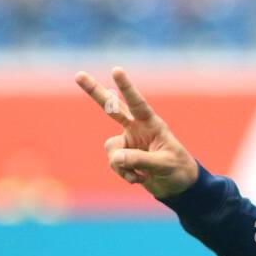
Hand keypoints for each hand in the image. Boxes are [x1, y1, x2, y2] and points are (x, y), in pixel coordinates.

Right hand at [75, 66, 200, 199]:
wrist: (177, 185)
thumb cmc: (177, 168)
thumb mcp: (163, 164)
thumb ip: (140, 159)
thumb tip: (116, 158)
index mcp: (152, 124)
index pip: (137, 103)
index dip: (126, 87)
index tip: (116, 70)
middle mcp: (137, 128)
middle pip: (112, 108)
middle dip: (95, 92)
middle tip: (78, 75)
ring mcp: (128, 142)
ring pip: (112, 150)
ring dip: (123, 166)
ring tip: (143, 174)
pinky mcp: (123, 156)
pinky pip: (115, 164)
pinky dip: (125, 174)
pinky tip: (140, 178)